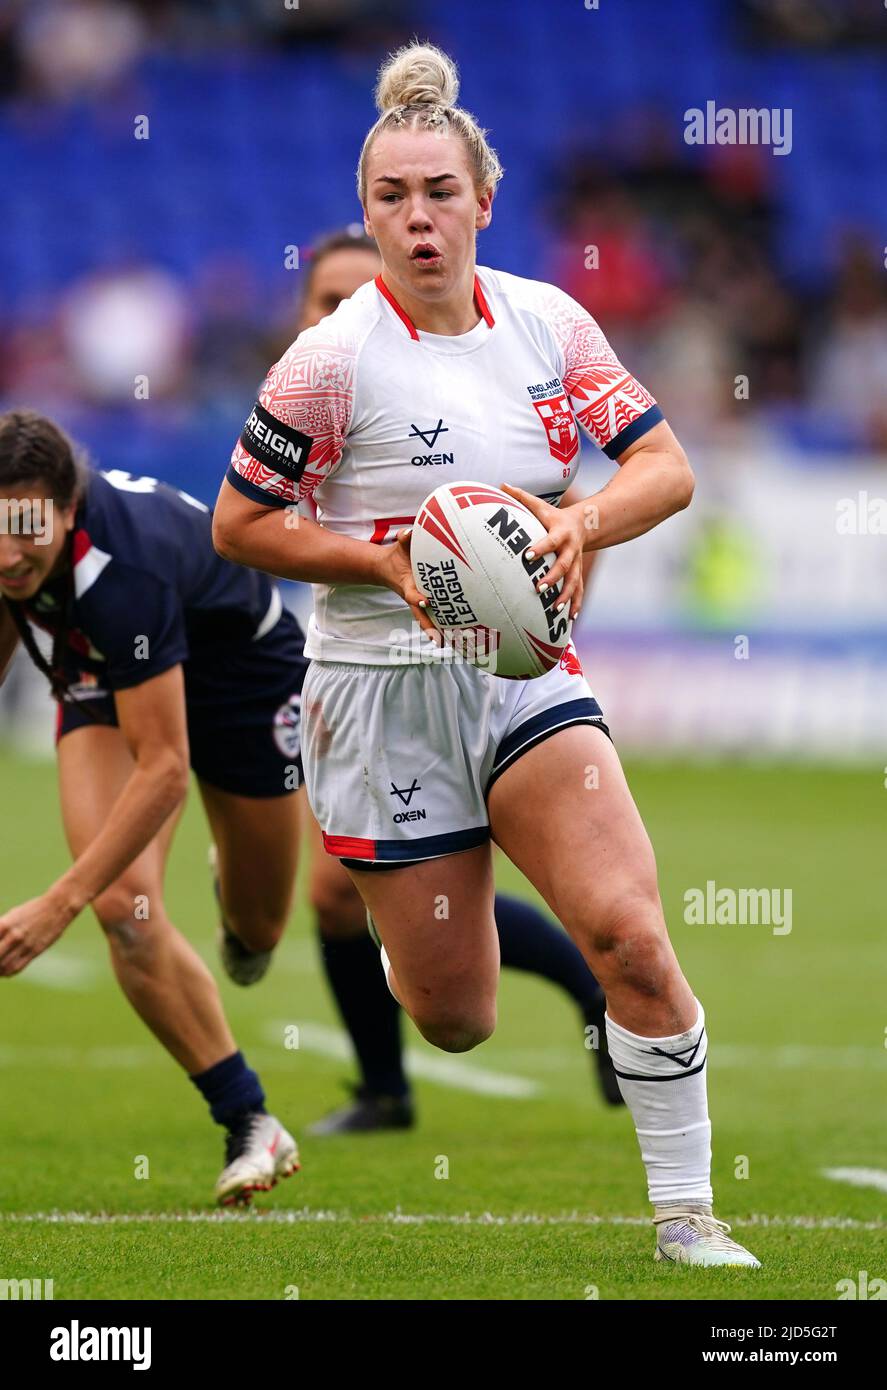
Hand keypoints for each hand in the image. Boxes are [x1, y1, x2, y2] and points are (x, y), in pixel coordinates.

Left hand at [0, 893, 73, 975]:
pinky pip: (17, 967)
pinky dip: (7, 972)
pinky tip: (4, 970)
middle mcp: (13, 936)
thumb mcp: (12, 915)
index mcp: (5, 924)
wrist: (58, 907)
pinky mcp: (34, 951)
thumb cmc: (33, 909)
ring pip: (3, 966)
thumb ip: (1, 928)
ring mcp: (25, 945)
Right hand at [375, 528, 441, 640]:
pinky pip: (433, 614)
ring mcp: (418, 601)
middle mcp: (413, 596)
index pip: (412, 594)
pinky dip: (441, 623)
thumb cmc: (398, 554)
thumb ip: (404, 538)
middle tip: (439, 639)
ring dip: (436, 630)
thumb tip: (409, 533)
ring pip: (427, 619)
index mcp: (407, 585)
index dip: (417, 598)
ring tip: (450, 643)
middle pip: (420, 616)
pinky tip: (455, 633)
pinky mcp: (424, 601)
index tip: (425, 601)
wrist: (386, 567)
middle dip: (428, 626)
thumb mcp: (400, 544)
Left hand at [500, 483, 588, 619]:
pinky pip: (579, 591)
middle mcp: (571, 550)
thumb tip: (501, 485)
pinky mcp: (578, 574)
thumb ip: (521, 497)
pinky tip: (569, 619)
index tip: (527, 555)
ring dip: (566, 597)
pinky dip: (575, 605)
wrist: (584, 524)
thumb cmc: (553, 517)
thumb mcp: (540, 506)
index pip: (550, 541)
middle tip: (539, 588)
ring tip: (555, 610)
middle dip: (553, 577)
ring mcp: (576, 564)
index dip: (540, 548)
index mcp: (560, 533)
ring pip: (574, 582)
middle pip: (564, 565)